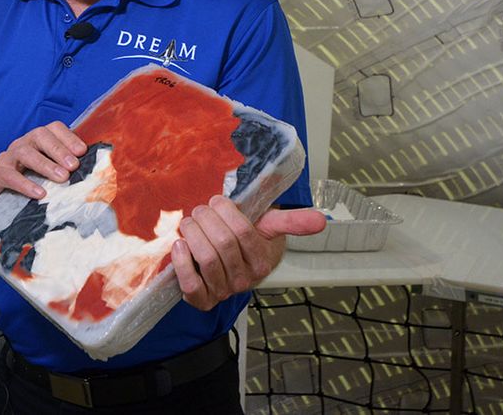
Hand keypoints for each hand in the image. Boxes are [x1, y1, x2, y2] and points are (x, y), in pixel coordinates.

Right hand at [0, 121, 86, 200]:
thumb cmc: (31, 183)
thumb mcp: (50, 173)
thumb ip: (67, 168)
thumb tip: (95, 173)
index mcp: (38, 139)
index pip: (54, 128)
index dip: (68, 137)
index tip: (82, 152)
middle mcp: (23, 142)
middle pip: (40, 135)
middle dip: (58, 149)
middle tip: (73, 166)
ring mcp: (8, 156)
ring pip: (25, 152)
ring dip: (45, 164)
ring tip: (61, 178)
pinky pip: (9, 175)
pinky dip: (25, 184)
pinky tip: (39, 193)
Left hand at [172, 196, 325, 310]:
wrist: (230, 266)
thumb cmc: (249, 240)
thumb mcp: (270, 227)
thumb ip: (293, 222)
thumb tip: (322, 220)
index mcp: (262, 262)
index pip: (243, 232)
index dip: (226, 211)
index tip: (218, 201)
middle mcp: (245, 280)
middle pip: (222, 243)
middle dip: (206, 219)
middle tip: (201, 209)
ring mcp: (223, 292)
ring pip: (205, 259)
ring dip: (192, 233)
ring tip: (190, 222)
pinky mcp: (202, 301)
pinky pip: (190, 284)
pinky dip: (181, 262)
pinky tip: (180, 245)